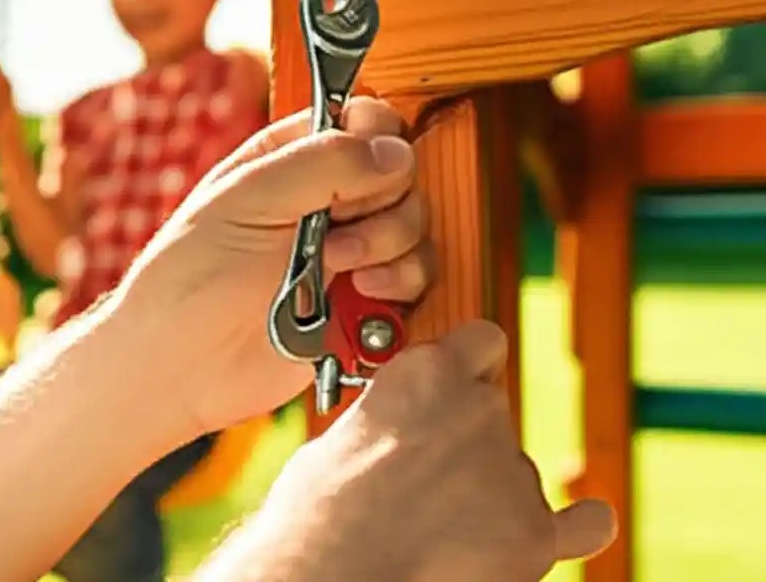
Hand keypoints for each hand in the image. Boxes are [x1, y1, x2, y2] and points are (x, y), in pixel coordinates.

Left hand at [117, 98, 427, 435]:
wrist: (184, 364)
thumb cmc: (190, 277)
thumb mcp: (249, 199)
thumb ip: (323, 164)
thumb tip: (394, 150)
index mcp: (290, 159)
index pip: (366, 123)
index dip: (378, 140)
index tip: (364, 168)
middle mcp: (325, 200)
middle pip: (402, 175)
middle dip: (382, 203)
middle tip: (336, 229)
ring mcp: (348, 251)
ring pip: (414, 228)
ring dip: (388, 246)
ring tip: (338, 268)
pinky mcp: (362, 301)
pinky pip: (414, 281)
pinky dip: (400, 287)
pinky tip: (359, 295)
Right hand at [252, 322, 616, 580]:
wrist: (334, 571)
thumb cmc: (318, 511)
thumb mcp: (341, 437)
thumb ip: (389, 424)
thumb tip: (398, 442)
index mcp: (427, 373)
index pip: (481, 341)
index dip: (468, 365)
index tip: (454, 385)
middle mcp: (481, 409)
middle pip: (492, 415)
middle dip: (465, 443)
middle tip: (420, 484)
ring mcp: (513, 471)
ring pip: (514, 474)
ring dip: (486, 496)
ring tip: (431, 533)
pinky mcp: (533, 533)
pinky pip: (581, 524)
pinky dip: (580, 524)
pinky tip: (582, 521)